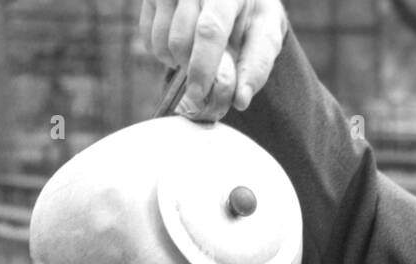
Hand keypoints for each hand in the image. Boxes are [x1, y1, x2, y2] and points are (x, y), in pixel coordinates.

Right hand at [139, 0, 286, 118]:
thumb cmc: (252, 11)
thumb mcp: (267, 32)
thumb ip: (257, 65)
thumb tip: (240, 100)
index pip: (209, 30)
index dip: (203, 68)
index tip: (199, 96)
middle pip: (181, 42)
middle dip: (192, 69)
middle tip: (209, 70)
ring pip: (162, 42)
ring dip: (178, 62)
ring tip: (197, 54)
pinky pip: (148, 37)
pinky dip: (164, 52)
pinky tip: (182, 44)